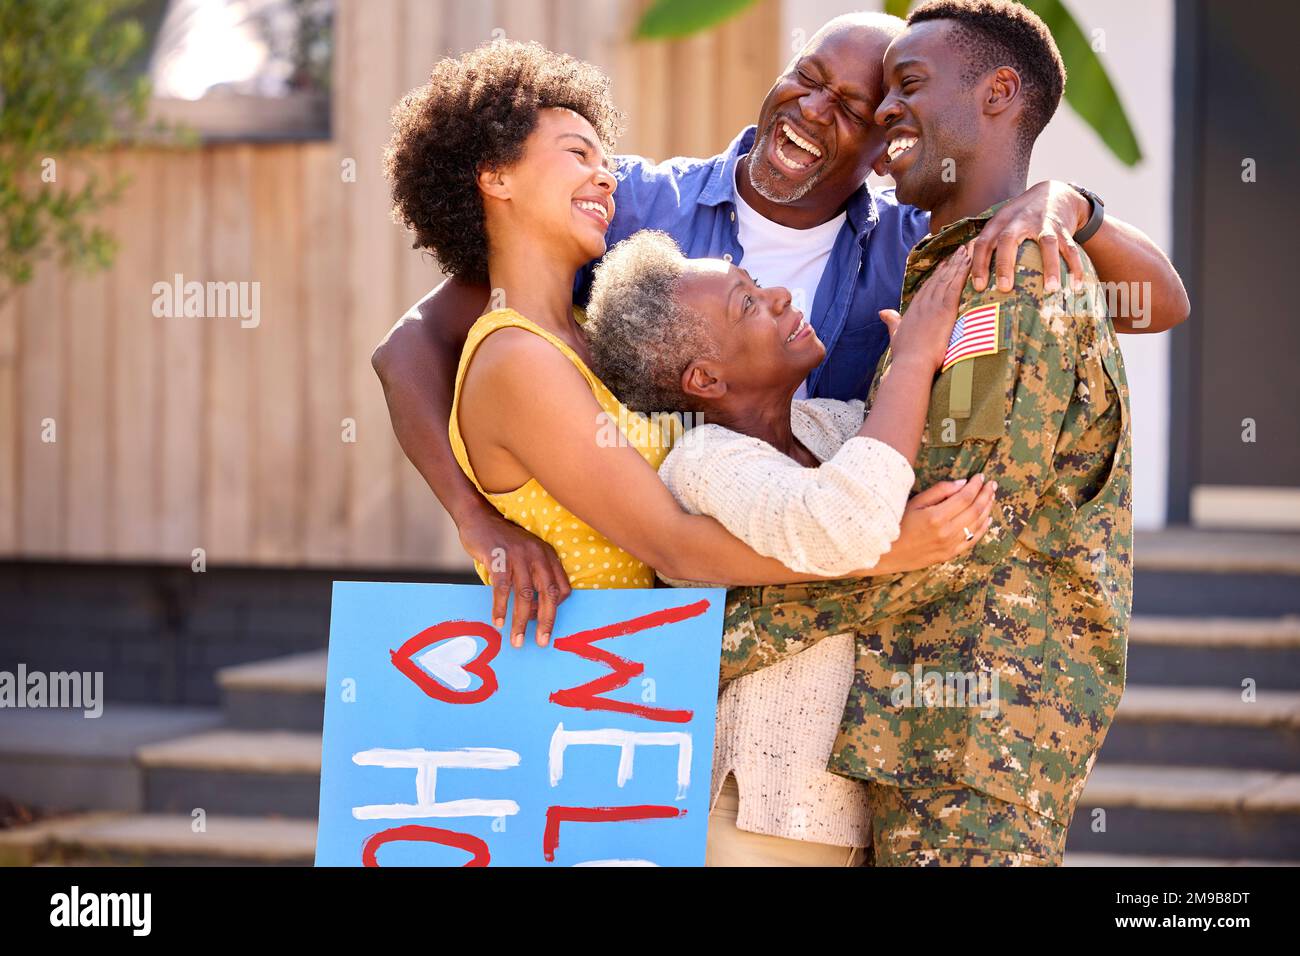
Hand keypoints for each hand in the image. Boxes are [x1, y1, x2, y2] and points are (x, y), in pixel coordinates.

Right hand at [457, 509, 570, 647]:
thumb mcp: (526, 555)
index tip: (545, 624)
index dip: (556, 608)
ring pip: (525, 595)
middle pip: (548, 594)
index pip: (562, 588)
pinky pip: (502, 588)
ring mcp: (519, 556)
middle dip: (546, 621)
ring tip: (517, 639)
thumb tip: (534, 611)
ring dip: (521, 621)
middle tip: (541, 642)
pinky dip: (500, 608)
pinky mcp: (499, 558)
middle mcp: (537, 555)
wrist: (479, 519)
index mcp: (548, 556)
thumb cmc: (503, 543)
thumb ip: (534, 576)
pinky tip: (498, 621)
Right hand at [871, 474, 995, 573]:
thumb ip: (939, 491)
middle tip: (992, 484)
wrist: (886, 554)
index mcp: (936, 517)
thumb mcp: (914, 502)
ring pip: (977, 525)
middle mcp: (946, 532)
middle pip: (974, 510)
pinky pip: (972, 540)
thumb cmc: (896, 524)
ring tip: (991, 497)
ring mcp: (949, 545)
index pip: (964, 497)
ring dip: (987, 509)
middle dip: (985, 495)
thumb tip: (961, 484)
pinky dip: (983, 529)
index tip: (980, 477)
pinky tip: (987, 519)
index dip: (975, 486)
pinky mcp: (949, 555)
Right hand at [879, 243, 971, 371]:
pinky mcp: (945, 311)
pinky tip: (968, 263)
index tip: (943, 264)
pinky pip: (955, 287)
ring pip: (947, 279)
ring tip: (966, 252)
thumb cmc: (905, 355)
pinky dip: (961, 273)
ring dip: (958, 264)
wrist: (911, 364)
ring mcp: (934, 306)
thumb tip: (883, 312)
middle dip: (949, 264)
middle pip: (938, 279)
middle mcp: (923, 305)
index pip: (927, 288)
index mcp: (913, 310)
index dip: (936, 275)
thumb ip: (892, 322)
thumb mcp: (896, 335)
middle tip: (959, 251)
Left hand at [972, 180, 1087, 294]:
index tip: (978, 287)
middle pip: (1009, 240)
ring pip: (1047, 243)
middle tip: (1004, 288)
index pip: (984, 242)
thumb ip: (988, 243)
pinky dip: (1075, 267)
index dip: (979, 263)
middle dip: (1005, 264)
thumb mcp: (1002, 223)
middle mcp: (1021, 220)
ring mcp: (1044, 223)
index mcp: (1001, 222)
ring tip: (1051, 289)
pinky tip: (1075, 286)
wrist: (1054, 193)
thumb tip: (967, 276)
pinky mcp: (1063, 228)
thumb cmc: (1021, 217)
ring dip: (1050, 267)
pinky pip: (1071, 248)